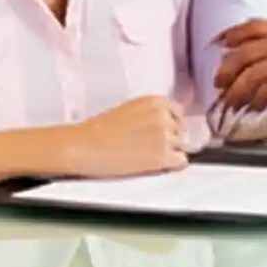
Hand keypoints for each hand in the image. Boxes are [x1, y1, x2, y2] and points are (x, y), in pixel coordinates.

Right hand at [64, 96, 187, 176]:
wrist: (84, 146)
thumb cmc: (99, 130)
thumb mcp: (130, 109)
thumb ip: (151, 113)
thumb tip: (168, 124)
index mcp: (154, 101)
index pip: (179, 112)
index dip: (172, 124)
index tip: (166, 131)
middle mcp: (163, 116)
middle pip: (180, 130)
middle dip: (169, 139)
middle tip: (149, 146)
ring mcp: (164, 136)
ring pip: (181, 146)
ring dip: (170, 152)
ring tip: (148, 155)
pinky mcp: (161, 156)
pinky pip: (181, 161)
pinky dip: (173, 164)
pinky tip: (159, 165)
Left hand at [214, 20, 266, 110]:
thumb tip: (256, 54)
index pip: (251, 26)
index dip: (231, 35)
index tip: (219, 44)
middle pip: (242, 53)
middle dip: (226, 71)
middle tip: (220, 84)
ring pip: (250, 76)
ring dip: (237, 92)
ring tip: (233, 102)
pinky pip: (265, 90)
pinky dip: (256, 101)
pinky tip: (254, 107)